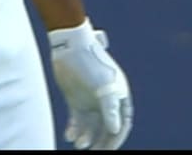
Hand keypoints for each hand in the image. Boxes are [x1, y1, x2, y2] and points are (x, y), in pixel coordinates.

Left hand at [48, 19, 132, 149]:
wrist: (69, 47)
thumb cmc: (91, 63)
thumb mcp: (103, 86)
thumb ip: (109, 108)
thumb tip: (115, 130)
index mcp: (118, 97)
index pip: (122, 123)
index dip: (116, 138)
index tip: (109, 149)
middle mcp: (105, 101)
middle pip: (106, 128)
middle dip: (101, 142)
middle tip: (93, 152)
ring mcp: (90, 101)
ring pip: (91, 127)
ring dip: (86, 137)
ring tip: (78, 144)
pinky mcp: (75, 100)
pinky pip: (76, 121)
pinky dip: (74, 130)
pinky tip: (69, 136)